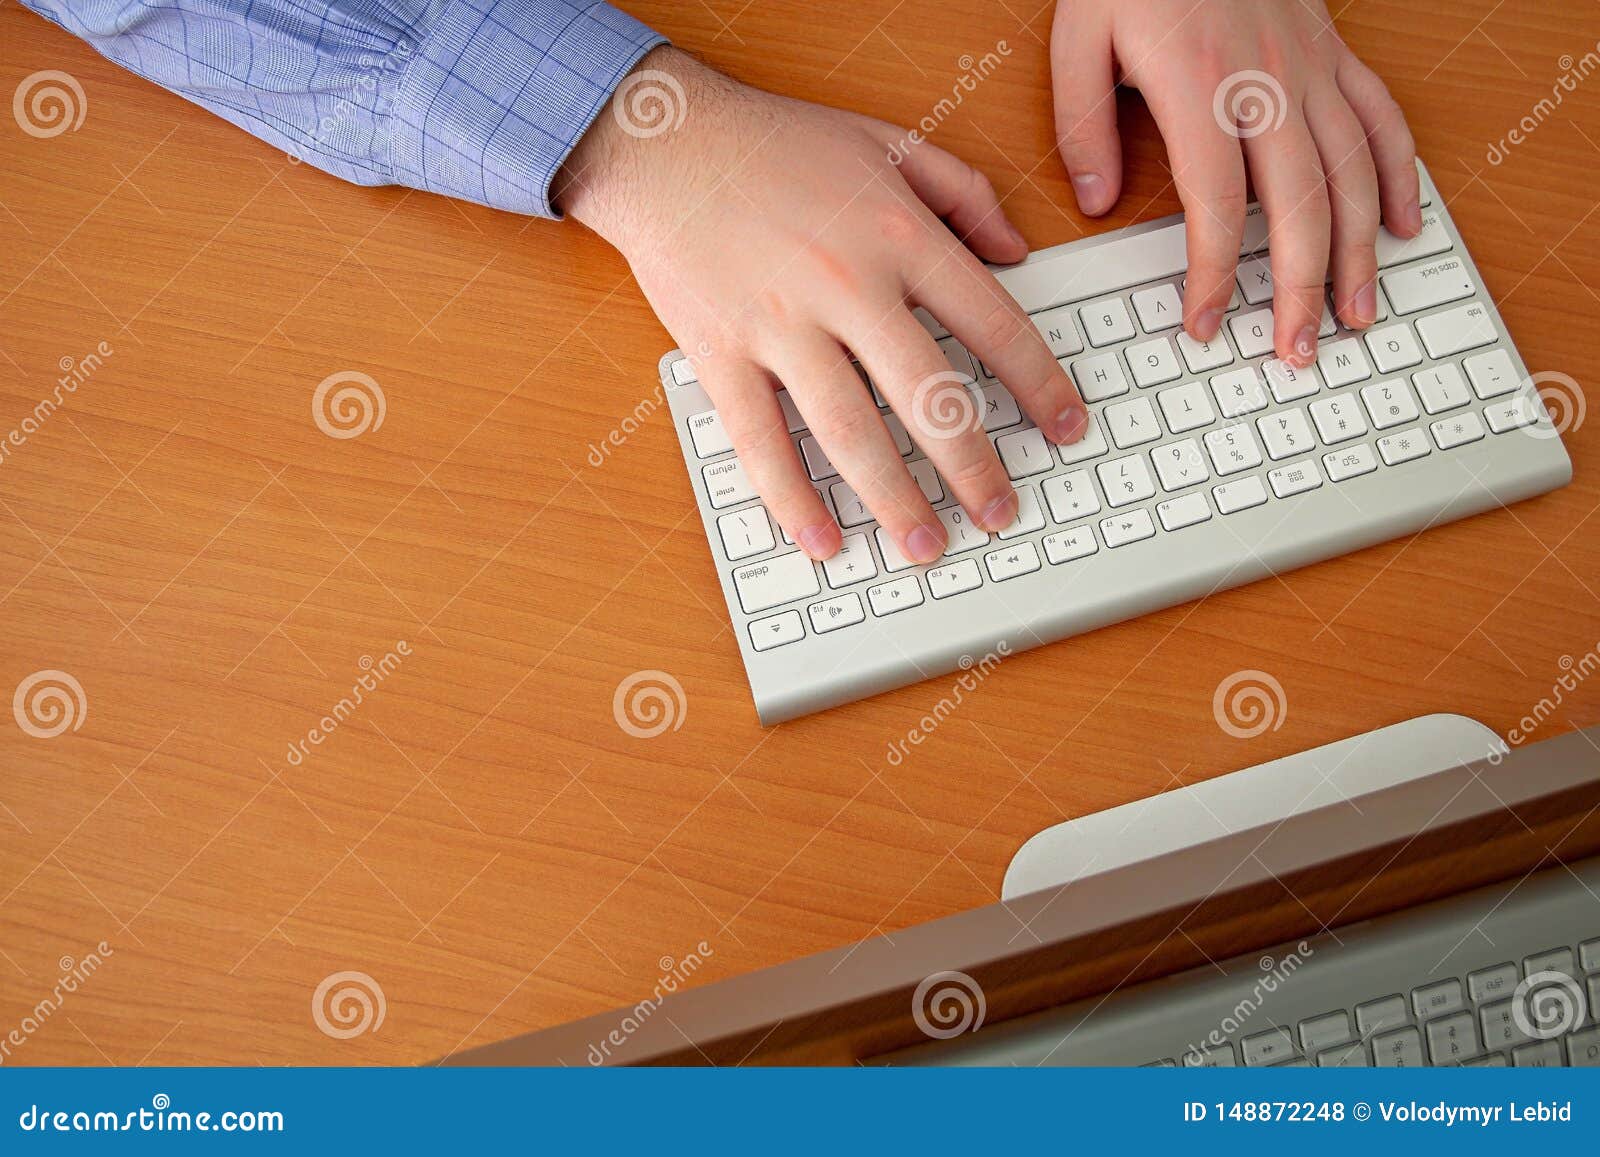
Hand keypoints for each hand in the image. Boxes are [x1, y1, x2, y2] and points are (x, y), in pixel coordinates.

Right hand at [556, 47, 1086, 563]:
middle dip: (973, 469)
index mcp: (900, 234)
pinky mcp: (722, 353)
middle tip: (999, 513)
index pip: (994, 324)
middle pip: (929, 397)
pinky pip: (760, 442)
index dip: (1040, 384)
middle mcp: (848, 284)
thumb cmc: (776, 143)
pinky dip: (790, 500)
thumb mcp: (890, 142)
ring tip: (925, 547)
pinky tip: (821, 539)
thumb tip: (1018, 252)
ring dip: (893, 502)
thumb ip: (965, 193)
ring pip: (851, 433)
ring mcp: (781, 324)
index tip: (1066, 426)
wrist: (667, 143)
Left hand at [1051, 0, 1421, 364]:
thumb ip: (1083, 124)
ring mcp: (1311, 69)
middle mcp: (1268, 84)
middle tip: (1297, 350)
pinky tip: (1399, 228)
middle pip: (1299, 206)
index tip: (1206, 322)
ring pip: (1351, 174)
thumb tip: (1095, 203)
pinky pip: (1380, 120)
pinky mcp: (1333, 53)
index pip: (1217, 209)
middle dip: (1302, 288)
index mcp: (1201, 90)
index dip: (1215, 276)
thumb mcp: (1079, 36)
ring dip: (1359, 252)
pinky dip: (1397, 176)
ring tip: (1355, 315)